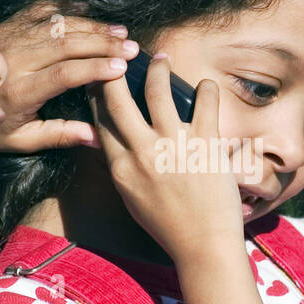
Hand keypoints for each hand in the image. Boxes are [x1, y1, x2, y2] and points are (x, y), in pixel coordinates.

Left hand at [0, 1, 137, 151]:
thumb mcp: (22, 139)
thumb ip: (59, 136)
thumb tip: (96, 138)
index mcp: (19, 91)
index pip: (62, 75)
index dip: (93, 68)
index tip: (121, 68)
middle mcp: (15, 60)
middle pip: (64, 45)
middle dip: (102, 44)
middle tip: (131, 47)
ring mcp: (11, 37)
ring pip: (57, 25)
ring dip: (91, 27)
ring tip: (120, 32)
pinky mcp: (10, 25)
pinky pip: (41, 10)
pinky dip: (67, 9)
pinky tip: (89, 12)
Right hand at [87, 53, 244, 262]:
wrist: (204, 245)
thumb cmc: (170, 226)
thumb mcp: (133, 199)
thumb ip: (123, 168)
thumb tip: (116, 143)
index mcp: (121, 168)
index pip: (101, 121)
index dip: (97, 95)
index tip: (98, 79)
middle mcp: (142, 152)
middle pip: (117, 98)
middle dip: (114, 71)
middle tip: (121, 57)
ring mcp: (173, 144)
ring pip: (157, 88)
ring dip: (158, 68)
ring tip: (162, 59)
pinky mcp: (205, 142)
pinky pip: (205, 100)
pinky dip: (206, 89)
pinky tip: (206, 88)